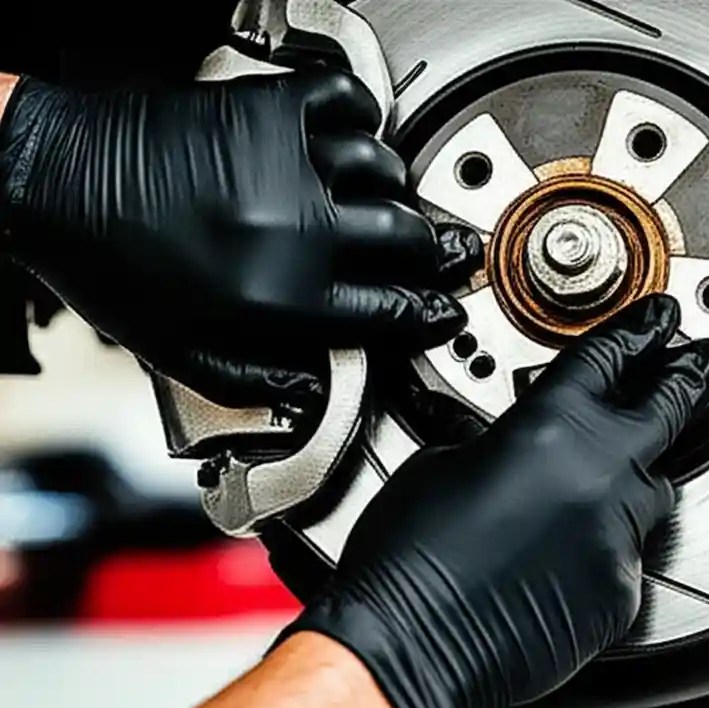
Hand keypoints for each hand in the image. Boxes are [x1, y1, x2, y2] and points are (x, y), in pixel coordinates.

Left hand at [0, 69, 480, 407]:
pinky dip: (364, 114)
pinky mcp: (270, 111)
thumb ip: (259, 380)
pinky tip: (359, 133)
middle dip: (435, 251)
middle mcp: (296, 230)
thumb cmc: (111, 264)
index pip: (386, 311)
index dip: (427, 314)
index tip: (443, 309)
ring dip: (394, 187)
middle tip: (444, 251)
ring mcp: (288, 163)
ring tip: (391, 196)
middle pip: (405, 238)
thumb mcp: (181, 355)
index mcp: (279, 298)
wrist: (52, 180)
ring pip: (384, 170)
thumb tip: (315, 392)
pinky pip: (348, 102)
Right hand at [279, 294, 708, 707]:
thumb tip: (500, 438)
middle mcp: (600, 472)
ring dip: (637, 478)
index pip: (613, 356)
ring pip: (654, 489)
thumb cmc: (410, 558)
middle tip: (707, 359)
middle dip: (693, 375)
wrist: (410, 642)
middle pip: (670, 407)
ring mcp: (619, 532)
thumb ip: (493, 439)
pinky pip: (630, 554)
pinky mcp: (624, 588)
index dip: (643, 331)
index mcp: (551, 424)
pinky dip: (607, 548)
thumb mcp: (441, 464)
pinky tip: (567, 558)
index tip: (661, 319)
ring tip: (606, 482)